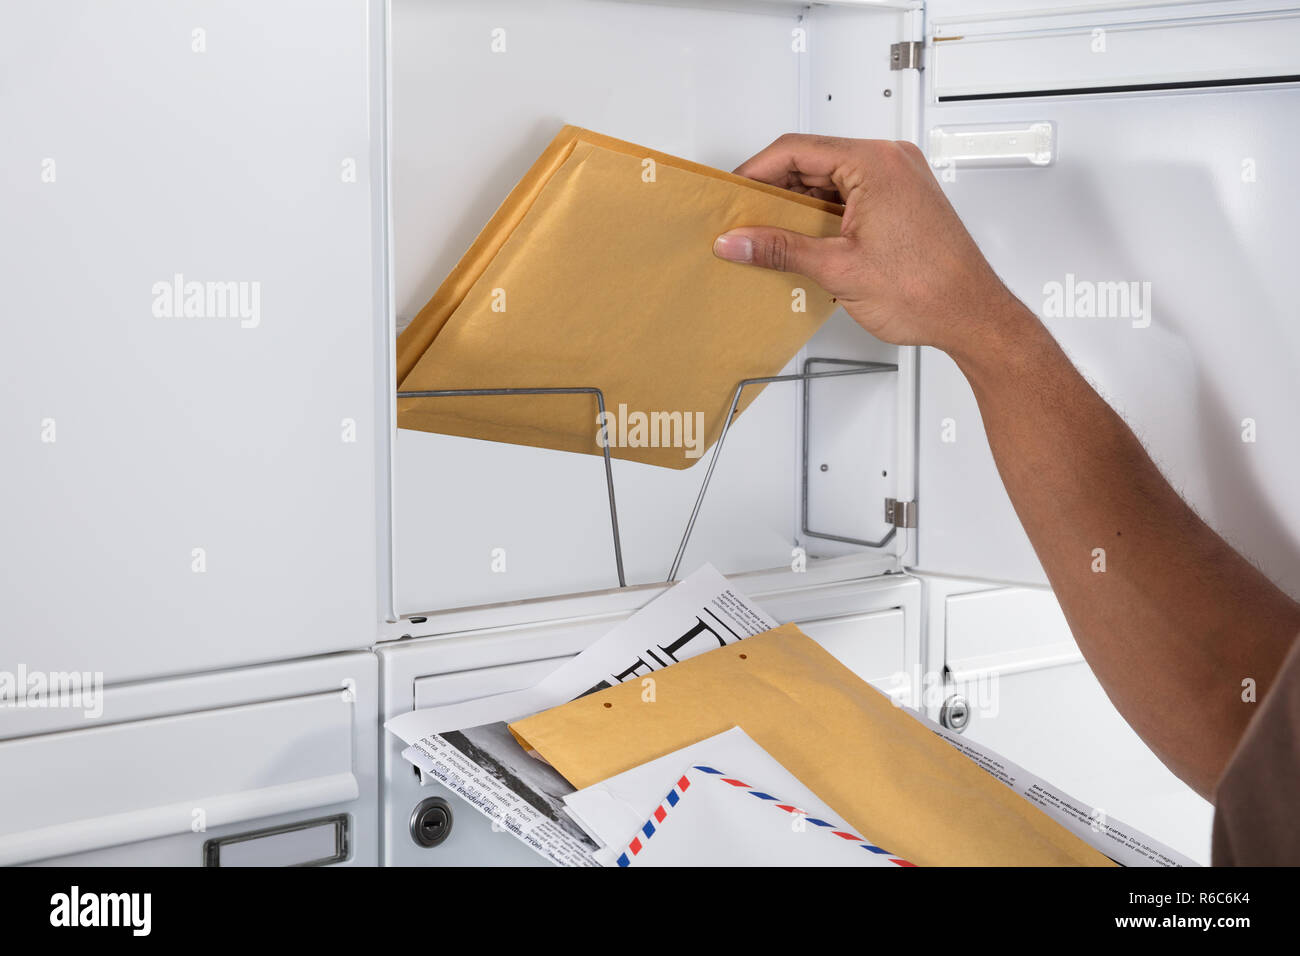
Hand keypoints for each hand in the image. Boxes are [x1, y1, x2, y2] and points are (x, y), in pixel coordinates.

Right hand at [713, 134, 1030, 360]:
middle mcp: (891, 162)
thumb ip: (780, 249)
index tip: (732, 194)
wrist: (971, 316)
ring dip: (798, 207)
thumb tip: (739, 241)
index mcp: (875, 163)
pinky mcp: (902, 202)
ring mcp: (899, 180)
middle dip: (774, 192)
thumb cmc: (928, 290)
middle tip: (744, 219)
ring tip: (770, 238)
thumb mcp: (837, 268)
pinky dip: (823, 216)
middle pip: (812, 162)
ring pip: (830, 181)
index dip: (756, 171)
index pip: (797, 150)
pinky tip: (804, 243)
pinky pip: (851, 196)